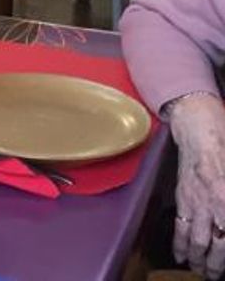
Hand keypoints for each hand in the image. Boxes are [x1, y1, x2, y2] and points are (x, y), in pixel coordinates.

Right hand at [170, 95, 224, 277]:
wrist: (199, 127)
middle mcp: (212, 205)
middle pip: (215, 244)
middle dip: (215, 265)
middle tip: (214, 277)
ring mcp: (196, 201)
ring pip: (196, 240)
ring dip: (199, 260)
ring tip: (200, 272)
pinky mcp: (183, 196)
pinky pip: (180, 226)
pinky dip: (179, 244)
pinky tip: (181, 256)